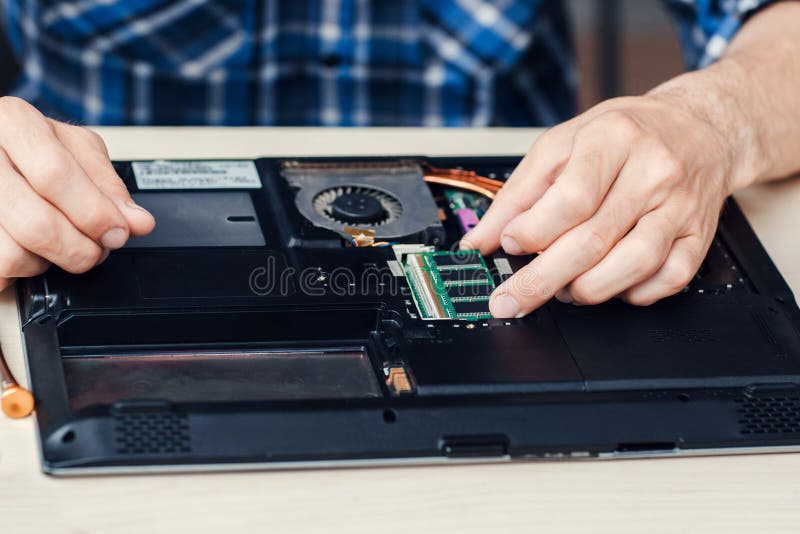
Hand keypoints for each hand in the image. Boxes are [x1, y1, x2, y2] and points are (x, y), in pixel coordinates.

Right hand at [0, 97, 154, 290]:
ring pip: (14, 254)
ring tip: (60, 243)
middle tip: (97, 248)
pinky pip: (0, 268)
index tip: (118, 232)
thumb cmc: (31, 145)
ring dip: (50, 261)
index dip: (94, 213)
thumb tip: (137, 222)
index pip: (55, 176)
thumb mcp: (75, 148)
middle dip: (81, 249)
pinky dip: (22, 269)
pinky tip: (30, 248)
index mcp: (13, 123)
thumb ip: (107, 184)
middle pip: (37, 223)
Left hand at [463, 91, 748, 317]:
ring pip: (634, 264)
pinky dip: (633, 294)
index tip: (510, 245)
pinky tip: (610, 287)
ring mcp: (681, 206)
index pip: (573, 198)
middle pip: (595, 239)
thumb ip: (518, 194)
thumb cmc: (622, 134)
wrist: (696, 127)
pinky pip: (670, 278)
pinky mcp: (700, 234)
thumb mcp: (560, 145)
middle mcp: (653, 171)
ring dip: (588, 290)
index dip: (536, 230)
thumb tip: (479, 241)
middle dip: (543, 279)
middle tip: (511, 299)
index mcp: (613, 139)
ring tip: (563, 291)